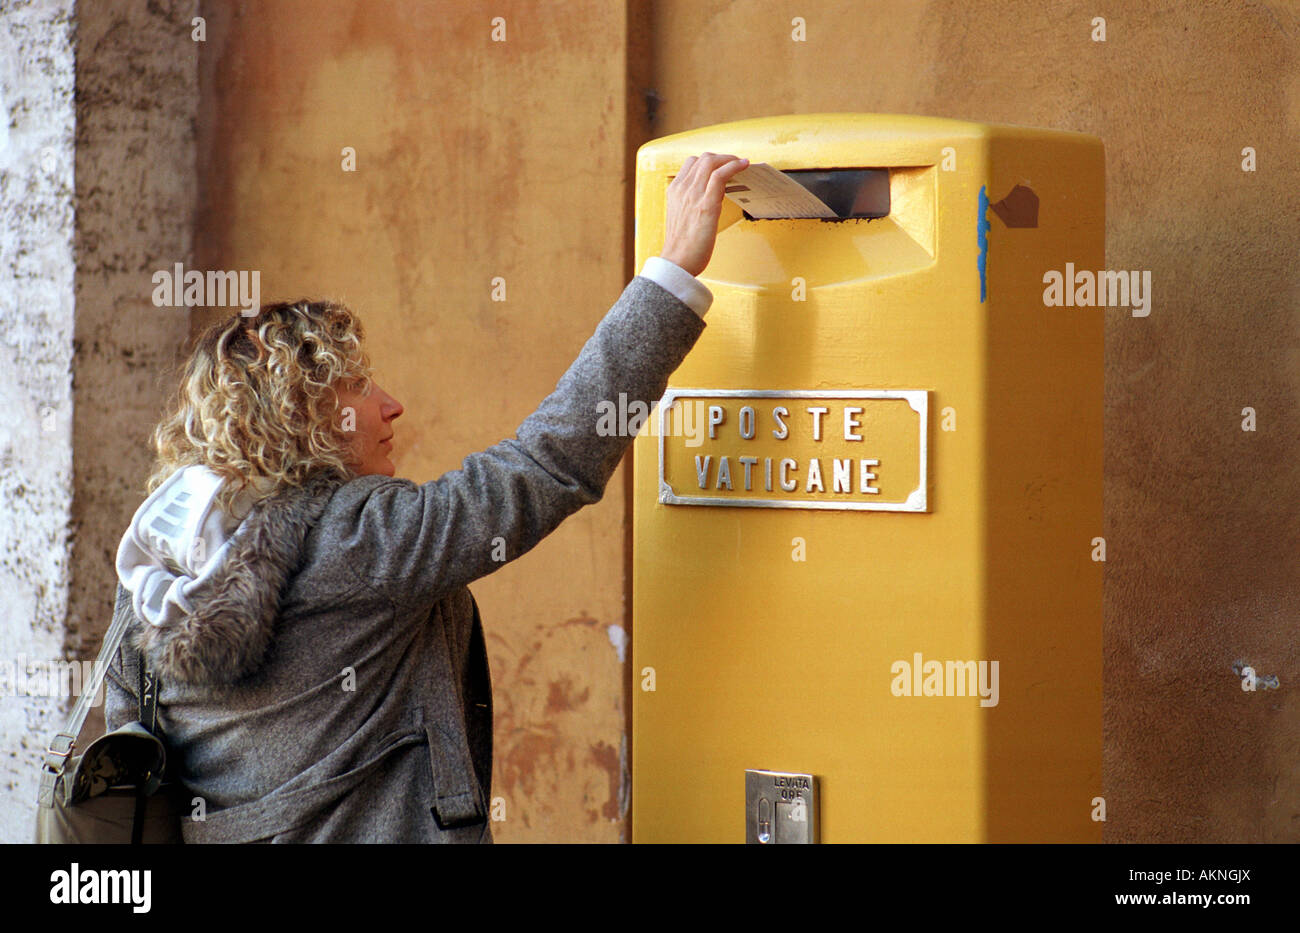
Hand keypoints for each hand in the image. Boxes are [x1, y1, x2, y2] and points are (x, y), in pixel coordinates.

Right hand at [659, 152, 748, 277]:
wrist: (677, 263)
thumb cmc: (682, 248)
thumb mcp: (681, 218)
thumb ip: (690, 204)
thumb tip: (709, 197)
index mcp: (674, 192)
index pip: (691, 163)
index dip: (710, 161)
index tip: (722, 166)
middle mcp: (682, 189)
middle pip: (703, 159)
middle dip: (722, 157)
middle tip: (735, 164)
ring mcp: (693, 195)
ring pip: (711, 162)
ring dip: (730, 159)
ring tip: (741, 164)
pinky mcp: (706, 205)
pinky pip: (720, 175)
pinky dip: (734, 166)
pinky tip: (744, 166)